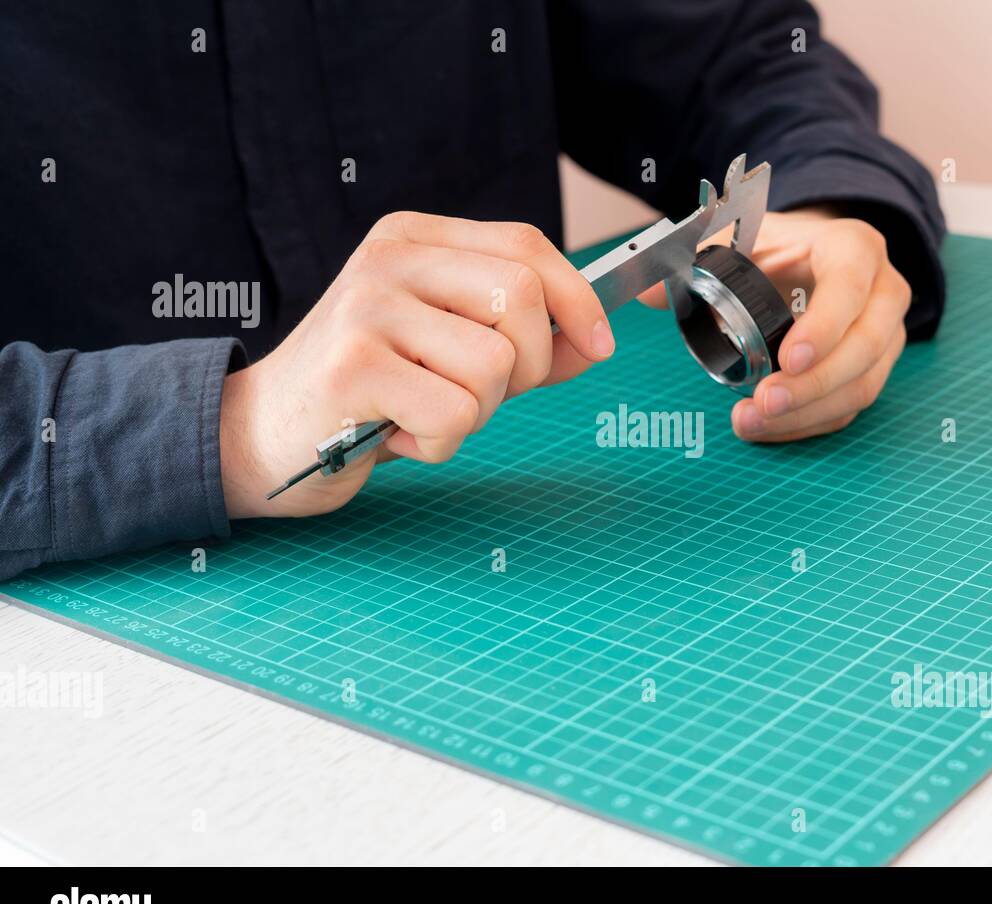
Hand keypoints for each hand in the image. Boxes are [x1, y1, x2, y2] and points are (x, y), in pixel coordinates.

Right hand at [220, 212, 613, 519]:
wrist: (261, 435)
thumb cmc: (369, 395)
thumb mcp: (449, 352)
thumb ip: (521, 343)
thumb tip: (594, 340)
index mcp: (414, 240)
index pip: (526, 245)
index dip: (578, 298)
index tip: (600, 346)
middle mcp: (390, 259)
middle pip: (521, 298)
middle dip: (529, 369)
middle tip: (480, 398)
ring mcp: (367, 308)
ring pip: (494, 365)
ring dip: (476, 415)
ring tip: (423, 414)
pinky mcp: (353, 367)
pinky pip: (454, 415)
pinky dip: (439, 445)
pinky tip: (395, 434)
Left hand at [642, 206, 909, 441]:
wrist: (810, 256)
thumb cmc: (775, 248)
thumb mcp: (738, 240)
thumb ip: (695, 260)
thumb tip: (647, 292)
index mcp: (852, 247)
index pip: (850, 285)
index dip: (824, 326)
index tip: (787, 359)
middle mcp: (883, 290)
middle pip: (865, 346)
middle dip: (813, 384)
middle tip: (762, 403)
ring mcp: (885, 334)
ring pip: (862, 384)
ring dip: (807, 412)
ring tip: (750, 421)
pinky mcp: (873, 369)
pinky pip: (849, 406)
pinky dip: (807, 423)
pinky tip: (765, 426)